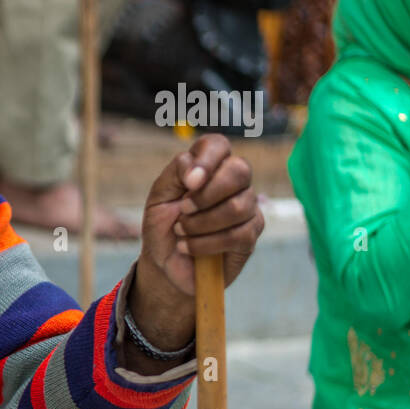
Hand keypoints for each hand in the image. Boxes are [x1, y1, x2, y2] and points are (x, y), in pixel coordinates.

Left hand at [122, 134, 264, 369]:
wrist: (165, 263)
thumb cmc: (163, 225)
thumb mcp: (158, 197)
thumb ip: (176, 173)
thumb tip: (196, 173)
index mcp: (207, 165)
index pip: (218, 144)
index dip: (207, 159)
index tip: (189, 183)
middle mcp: (232, 181)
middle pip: (239, 171)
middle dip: (206, 196)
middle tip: (182, 211)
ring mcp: (247, 206)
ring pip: (238, 207)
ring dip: (200, 224)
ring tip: (181, 232)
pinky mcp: (251, 233)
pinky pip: (238, 234)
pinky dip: (205, 244)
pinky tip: (189, 247)